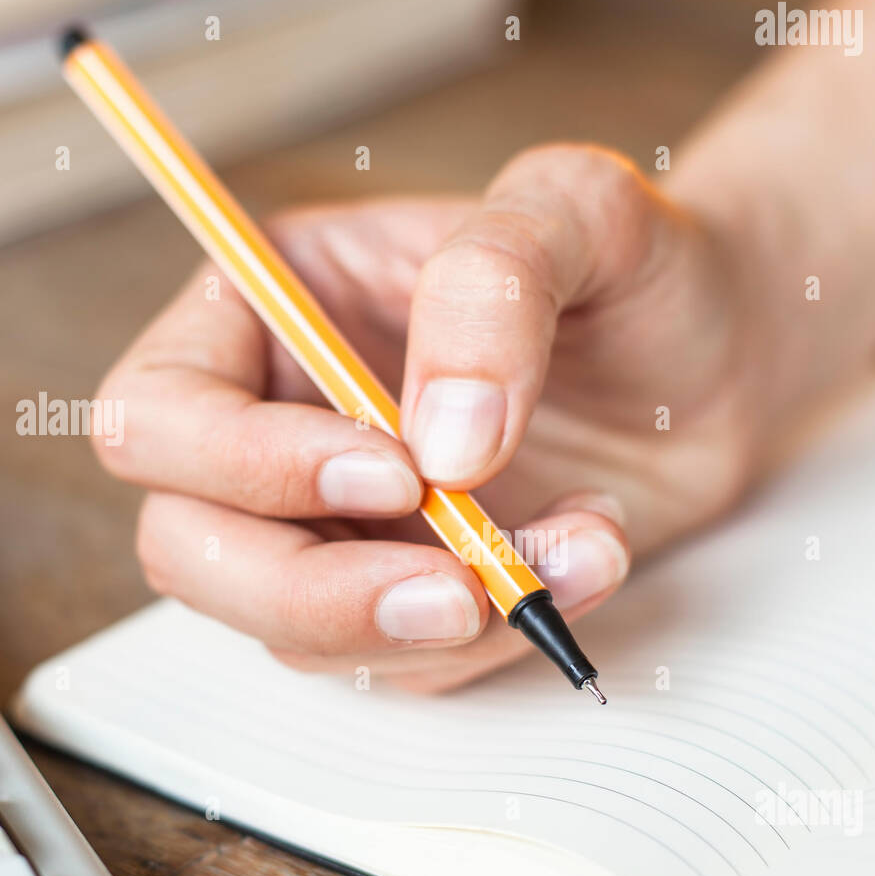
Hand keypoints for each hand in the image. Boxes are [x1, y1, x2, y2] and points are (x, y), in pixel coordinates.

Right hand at [94, 145, 773, 691]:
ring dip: (437, 624)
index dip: (247, 467)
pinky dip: (501, 637)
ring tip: (584, 545)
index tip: (395, 474)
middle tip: (457, 591)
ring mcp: (339, 526)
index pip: (159, 418)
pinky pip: (407, 663)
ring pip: (297, 632)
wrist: (716, 354)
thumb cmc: (629, 268)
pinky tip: (591, 561)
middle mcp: (279, 429)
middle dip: (317, 592)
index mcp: (267, 316)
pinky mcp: (409, 590)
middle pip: (193, 551)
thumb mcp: (576, 213)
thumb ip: (492, 288)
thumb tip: (439, 446)